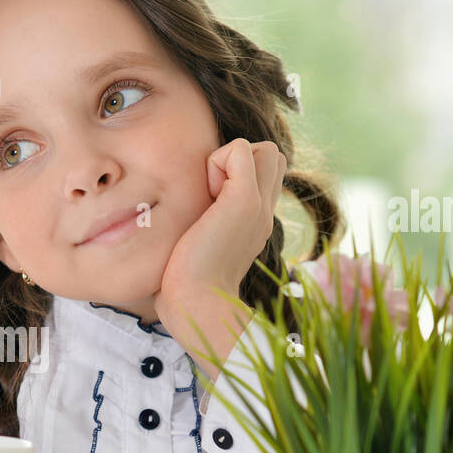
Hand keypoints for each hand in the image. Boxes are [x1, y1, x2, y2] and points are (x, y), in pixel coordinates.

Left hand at [156, 138, 287, 311]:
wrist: (194, 304)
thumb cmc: (183, 286)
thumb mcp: (196, 250)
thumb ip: (201, 229)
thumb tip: (186, 217)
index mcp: (254, 223)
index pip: (264, 174)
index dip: (236, 174)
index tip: (208, 204)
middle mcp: (263, 212)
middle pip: (270, 156)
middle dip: (238, 162)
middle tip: (210, 194)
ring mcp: (258, 206)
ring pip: (262, 148)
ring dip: (229, 159)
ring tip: (208, 194)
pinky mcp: (244, 200)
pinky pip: (240, 149)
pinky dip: (217, 161)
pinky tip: (204, 195)